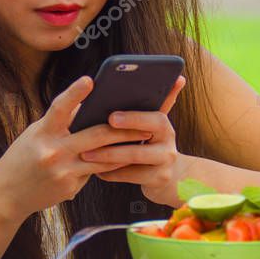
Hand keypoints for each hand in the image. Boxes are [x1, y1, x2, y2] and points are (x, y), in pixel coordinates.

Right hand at [0, 76, 154, 220]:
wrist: (7, 195)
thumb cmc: (23, 158)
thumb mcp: (36, 134)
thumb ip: (61, 121)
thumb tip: (89, 106)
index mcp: (42, 133)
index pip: (59, 108)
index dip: (75, 93)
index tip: (90, 80)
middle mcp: (53, 151)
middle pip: (95, 136)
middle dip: (123, 130)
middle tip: (146, 123)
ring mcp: (63, 172)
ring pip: (102, 158)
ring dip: (124, 149)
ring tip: (143, 141)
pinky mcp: (70, 188)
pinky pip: (94, 173)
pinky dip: (108, 164)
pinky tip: (123, 159)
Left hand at [79, 76, 186, 204]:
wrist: (173, 173)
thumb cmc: (153, 142)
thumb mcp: (154, 124)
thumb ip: (152, 104)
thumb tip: (173, 78)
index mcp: (164, 127)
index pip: (154, 119)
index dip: (133, 119)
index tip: (111, 118)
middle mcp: (168, 146)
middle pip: (140, 146)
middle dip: (113, 143)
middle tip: (90, 140)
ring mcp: (164, 166)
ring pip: (133, 161)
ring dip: (107, 158)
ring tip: (86, 154)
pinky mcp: (157, 181)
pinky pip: (129, 177)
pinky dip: (110, 172)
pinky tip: (94, 168)